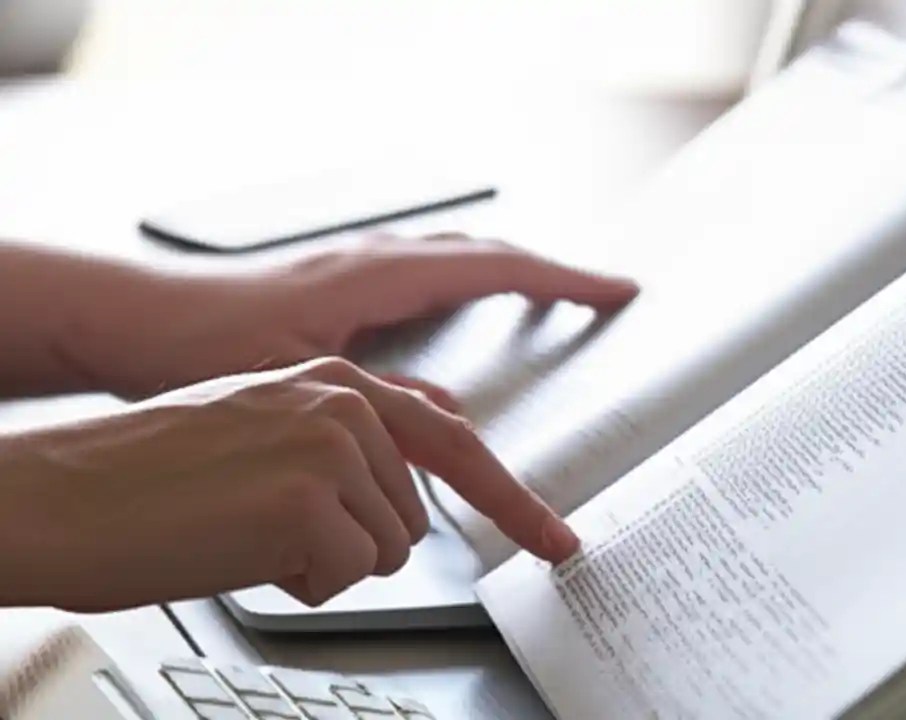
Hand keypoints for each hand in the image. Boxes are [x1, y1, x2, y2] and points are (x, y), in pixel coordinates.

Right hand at [0, 357, 579, 611]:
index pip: (454, 444)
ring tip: (245, 527)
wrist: (62, 491)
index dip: (513, 501)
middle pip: (413, 516)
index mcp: (338, 380)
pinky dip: (297, 582)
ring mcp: (333, 445)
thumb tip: (428, 440)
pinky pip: (348, 577)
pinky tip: (238, 547)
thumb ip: (352, 431)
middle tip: (266, 524)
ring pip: (385, 551)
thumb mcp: (267, 425)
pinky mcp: (311, 497)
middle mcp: (345, 401)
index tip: (558, 539)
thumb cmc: (151, 471)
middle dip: (352, 540)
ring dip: (321, 560)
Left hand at [69, 233, 638, 397]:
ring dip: (513, 273)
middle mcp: (372, 260)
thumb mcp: (300, 385)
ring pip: (457, 259)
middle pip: (486, 254)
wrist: (134, 321)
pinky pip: (430, 273)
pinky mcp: (341, 283)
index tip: (614, 291)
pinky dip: (472, 284)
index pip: (494, 267)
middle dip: (552, 272)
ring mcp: (357, 267)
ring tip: (554, 298)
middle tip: (604, 294)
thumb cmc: (198, 347)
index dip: (564, 280)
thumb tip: (451, 416)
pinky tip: (467, 314)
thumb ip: (380, 403)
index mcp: (375, 275)